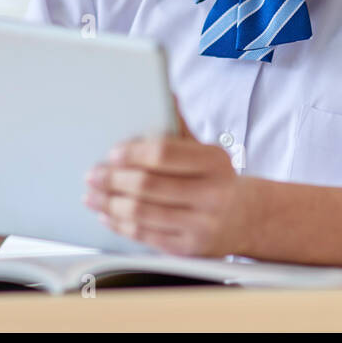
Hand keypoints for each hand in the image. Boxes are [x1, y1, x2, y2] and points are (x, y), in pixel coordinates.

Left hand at [83, 95, 253, 256]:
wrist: (248, 217)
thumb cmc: (217, 179)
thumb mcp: (207, 151)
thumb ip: (181, 128)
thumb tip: (163, 94)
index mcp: (214, 162)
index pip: (164, 153)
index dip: (133, 153)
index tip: (112, 153)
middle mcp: (211, 193)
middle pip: (148, 185)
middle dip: (113, 180)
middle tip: (93, 175)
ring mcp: (201, 224)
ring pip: (142, 213)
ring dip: (109, 203)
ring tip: (92, 195)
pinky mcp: (188, 248)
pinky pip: (145, 236)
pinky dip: (120, 225)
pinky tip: (107, 215)